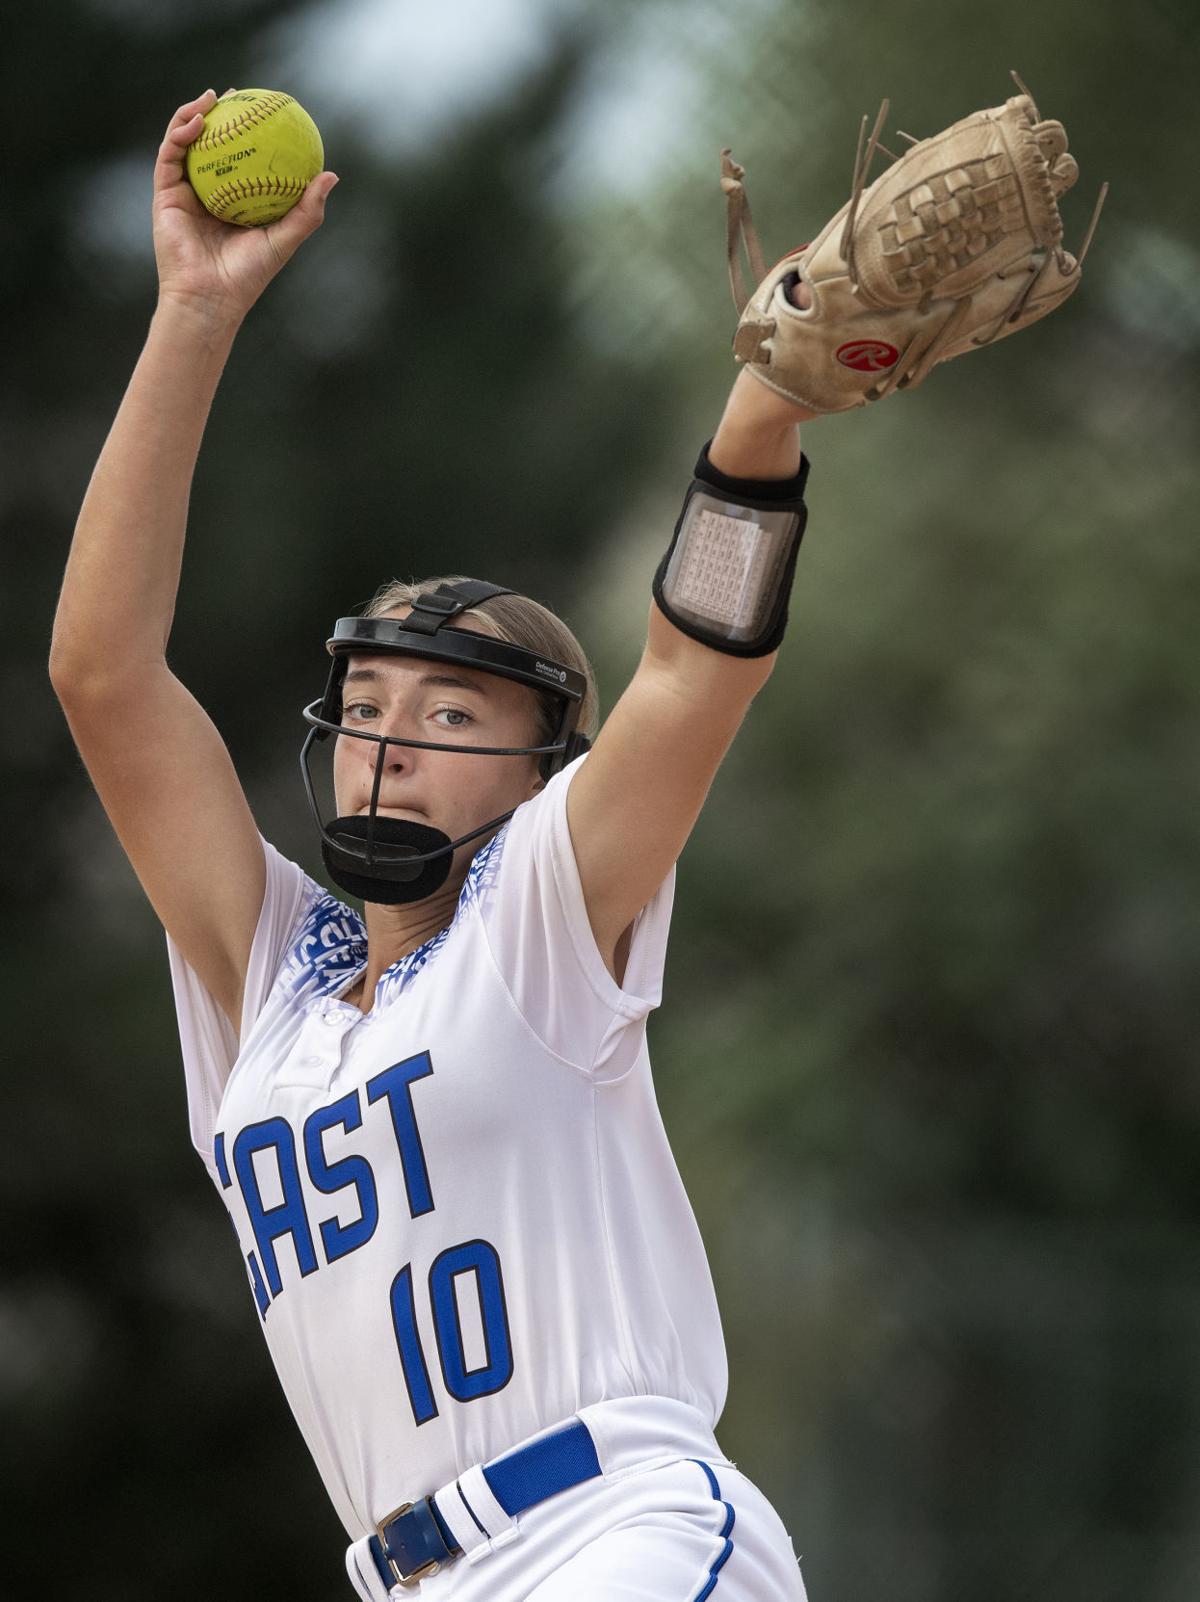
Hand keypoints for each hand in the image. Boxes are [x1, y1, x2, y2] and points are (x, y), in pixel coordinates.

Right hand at [152, 89, 338, 326]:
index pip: (241, 161)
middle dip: (219, 114)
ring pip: (186, 143)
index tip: (264, 111)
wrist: (210, 297)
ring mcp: (183, 193)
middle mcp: (207, 195)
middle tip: (235, 93)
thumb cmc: (248, 275)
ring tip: (213, 97)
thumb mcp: (285, 239)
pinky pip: (170, 155)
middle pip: (211, 146)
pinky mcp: (164, 195)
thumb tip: (331, 176)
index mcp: (233, 203)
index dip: (249, 133)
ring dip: (195, 114)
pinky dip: (181, 133)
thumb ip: (307, 211)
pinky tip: (199, 119)